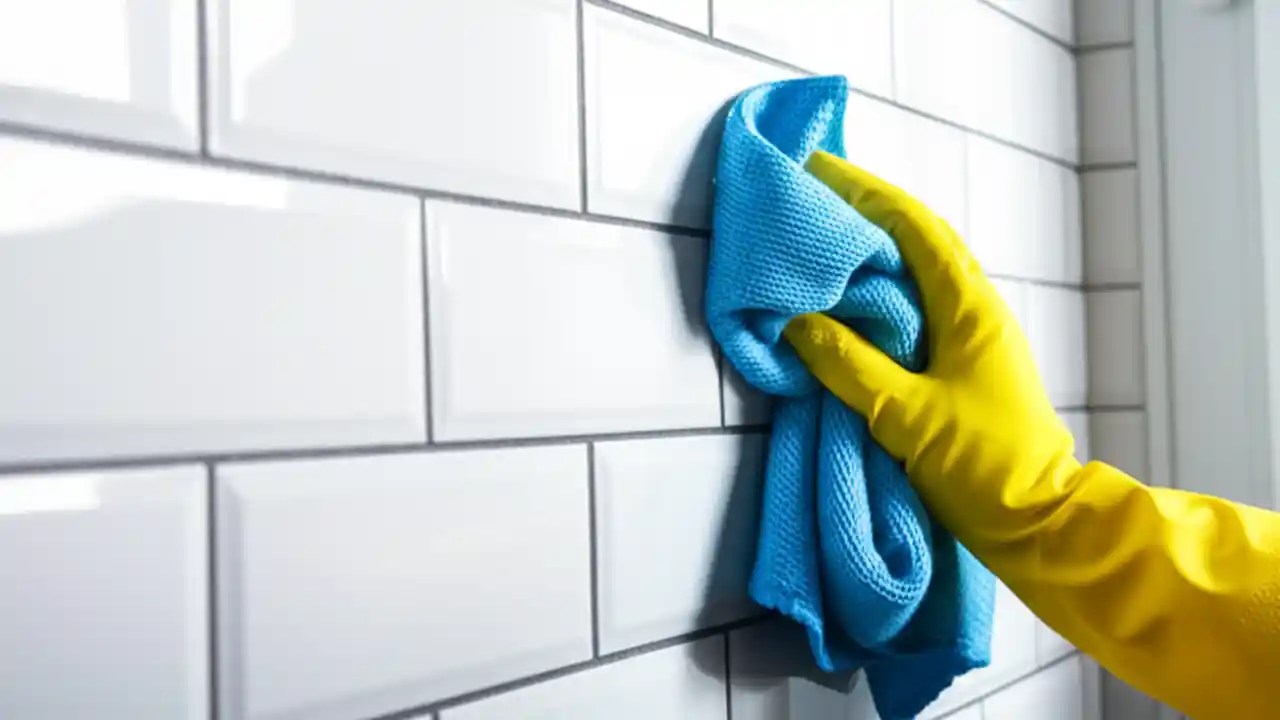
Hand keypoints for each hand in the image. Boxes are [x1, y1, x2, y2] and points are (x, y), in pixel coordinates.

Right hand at [785, 151, 1080, 536]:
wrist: (1040, 521)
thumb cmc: (983, 465)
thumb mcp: (905, 415)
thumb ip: (849, 366)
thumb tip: (799, 323)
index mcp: (969, 309)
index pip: (915, 228)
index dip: (867, 193)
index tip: (821, 170)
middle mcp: (977, 310)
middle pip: (921, 239)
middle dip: (870, 210)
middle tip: (817, 194)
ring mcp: (976, 336)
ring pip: (922, 272)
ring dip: (878, 249)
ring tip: (829, 238)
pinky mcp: (968, 364)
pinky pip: (921, 306)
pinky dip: (886, 291)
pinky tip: (855, 302)